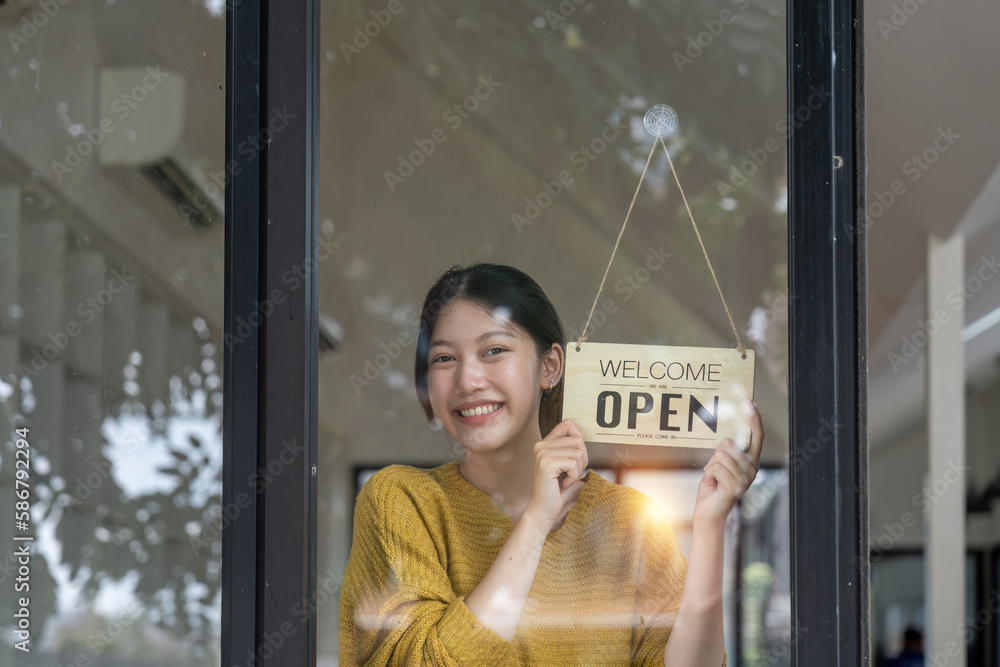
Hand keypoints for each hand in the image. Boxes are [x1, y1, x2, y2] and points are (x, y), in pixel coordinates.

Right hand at [524, 418, 588, 531]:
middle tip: (572, 473)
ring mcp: (542, 453)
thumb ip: (571, 450)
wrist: (542, 511)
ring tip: (568, 479)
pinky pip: (574, 463)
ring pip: (578, 451)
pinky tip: (564, 483)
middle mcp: (541, 445)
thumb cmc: (555, 492)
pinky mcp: (546, 464)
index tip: (576, 457)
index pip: (568, 424)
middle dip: (582, 459)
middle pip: (578, 440)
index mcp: (545, 444)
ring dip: (578, 469)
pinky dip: (574, 475)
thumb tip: (583, 438)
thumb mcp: (565, 467)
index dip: (579, 438)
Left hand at [693, 400, 763, 526]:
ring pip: (720, 456)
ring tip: (714, 478)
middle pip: (729, 445)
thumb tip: (729, 442)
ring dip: (711, 466)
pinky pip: (715, 467)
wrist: (708, 512)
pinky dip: (708, 474)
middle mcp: (752, 470)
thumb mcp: (721, 464)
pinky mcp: (735, 488)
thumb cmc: (713, 486)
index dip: (754, 419)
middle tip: (715, 470)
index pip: (757, 437)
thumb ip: (728, 452)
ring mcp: (745, 480)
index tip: (749, 403)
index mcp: (751, 462)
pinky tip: (713, 484)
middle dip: (716, 455)